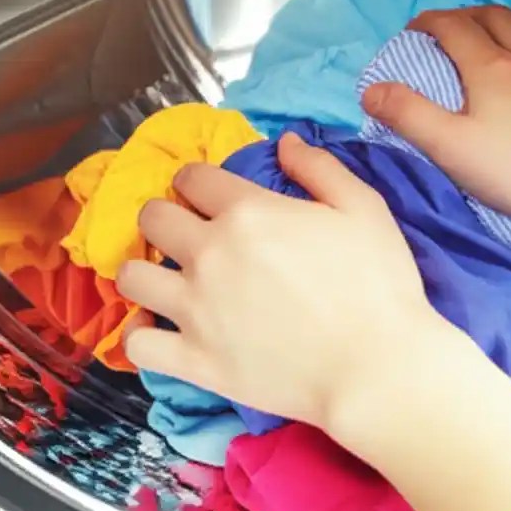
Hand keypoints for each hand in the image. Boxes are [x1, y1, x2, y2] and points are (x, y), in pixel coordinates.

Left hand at [115, 133, 471, 435]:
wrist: (376, 369)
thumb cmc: (379, 286)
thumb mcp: (363, 209)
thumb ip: (319, 168)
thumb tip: (285, 141)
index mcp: (248, 212)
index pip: (192, 177)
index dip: (198, 182)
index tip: (208, 197)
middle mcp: (210, 254)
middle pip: (152, 218)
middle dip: (165, 218)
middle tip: (187, 235)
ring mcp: (196, 310)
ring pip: (131, 276)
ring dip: (145, 272)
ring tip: (167, 282)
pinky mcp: (196, 360)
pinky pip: (137, 344)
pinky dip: (142, 336)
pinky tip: (161, 332)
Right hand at [361, 6, 510, 224]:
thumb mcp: (452, 148)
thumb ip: (409, 116)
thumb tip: (372, 90)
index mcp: (488, 67)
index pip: (452, 27)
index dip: (429, 22)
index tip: (414, 30)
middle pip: (493, 17)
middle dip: (467, 15)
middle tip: (452, 27)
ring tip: (501, 32)